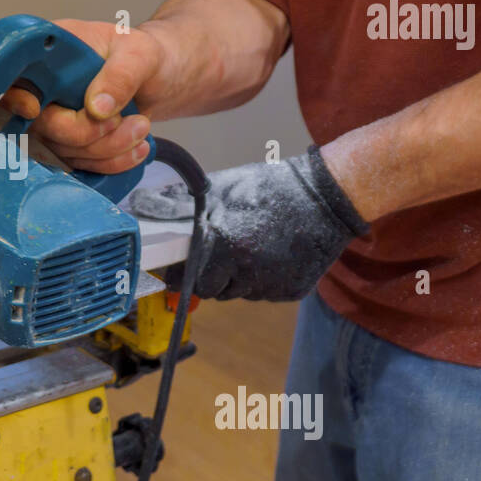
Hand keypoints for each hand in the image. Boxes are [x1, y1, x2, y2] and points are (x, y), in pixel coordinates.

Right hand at [0, 19, 178, 174]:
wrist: (160, 78)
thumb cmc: (143, 56)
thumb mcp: (139, 54)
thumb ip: (120, 75)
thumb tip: (97, 107)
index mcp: (48, 56)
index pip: (13, 80)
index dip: (14, 99)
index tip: (35, 109)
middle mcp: (43, 90)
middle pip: (38, 127)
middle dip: (85, 133)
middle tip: (127, 121)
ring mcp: (53, 120)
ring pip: (62, 152)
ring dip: (106, 149)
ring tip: (141, 128)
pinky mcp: (69, 145)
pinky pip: (80, 166)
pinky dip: (111, 163)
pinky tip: (137, 149)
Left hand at [192, 147, 369, 300]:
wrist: (328, 197)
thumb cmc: (271, 187)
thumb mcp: (223, 188)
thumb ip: (185, 205)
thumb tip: (153, 210)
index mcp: (224, 245)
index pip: (191, 280)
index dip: (184, 275)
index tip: (181, 272)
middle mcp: (246, 271)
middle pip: (213, 291)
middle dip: (212, 276)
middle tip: (222, 253)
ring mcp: (270, 285)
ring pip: (240, 293)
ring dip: (238, 278)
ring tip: (253, 247)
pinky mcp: (291, 292)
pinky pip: (264, 293)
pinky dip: (263, 279)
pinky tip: (273, 254)